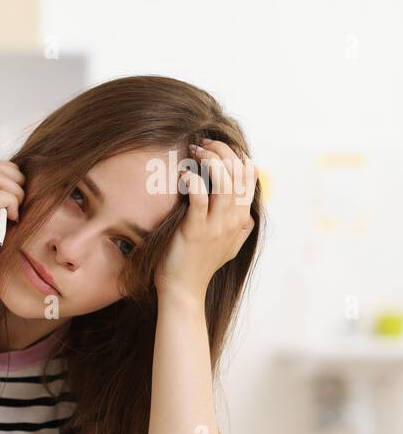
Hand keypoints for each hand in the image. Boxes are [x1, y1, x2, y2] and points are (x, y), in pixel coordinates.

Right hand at [0, 158, 23, 311]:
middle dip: (17, 181)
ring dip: (16, 193)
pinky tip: (14, 222)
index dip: (13, 174)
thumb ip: (7, 215)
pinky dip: (12, 205)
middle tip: (22, 206)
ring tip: (18, 215)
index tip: (22, 199)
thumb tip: (29, 197)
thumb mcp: (0, 234)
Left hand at [156, 138, 256, 303]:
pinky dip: (192, 180)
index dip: (238, 156)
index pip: (249, 178)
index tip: (220, 146)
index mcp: (241, 219)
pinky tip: (183, 174)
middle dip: (222, 151)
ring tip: (193, 152)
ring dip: (209, 160)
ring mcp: (216, 225)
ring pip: (223, 181)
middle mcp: (233, 220)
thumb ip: (241, 229)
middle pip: (237, 174)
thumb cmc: (200, 266)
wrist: (184, 290)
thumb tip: (249, 216)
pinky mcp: (195, 230)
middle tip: (202, 144)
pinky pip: (199, 198)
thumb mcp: (230, 247)